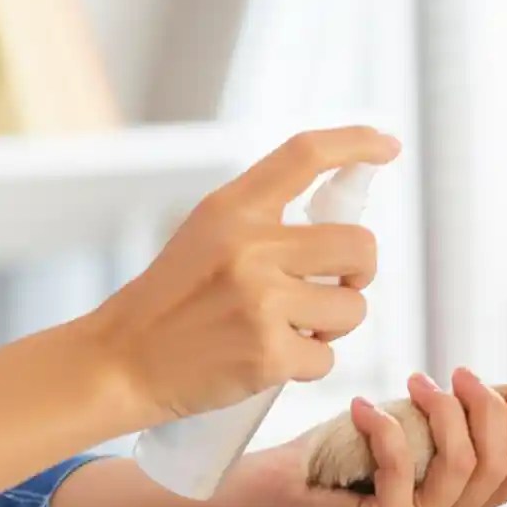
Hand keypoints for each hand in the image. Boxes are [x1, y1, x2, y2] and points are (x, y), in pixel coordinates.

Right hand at [90, 126, 400, 422]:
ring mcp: (260, 301)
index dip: (355, 143)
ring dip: (335, 324)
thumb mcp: (207, 234)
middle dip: (361, 271)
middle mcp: (250, 247)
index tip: (387, 146)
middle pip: (359, 245)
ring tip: (294, 327)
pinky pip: (327, 357)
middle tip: (340, 284)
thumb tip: (343, 217)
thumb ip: (264, 220)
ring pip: (353, 306)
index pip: (306, 155)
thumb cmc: (172, 299)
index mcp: (233, 209)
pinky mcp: (267, 354)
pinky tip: (272, 359)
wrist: (120, 363)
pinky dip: (309, 363)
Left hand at [220, 369, 506, 506]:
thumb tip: (494, 389)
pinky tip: (363, 406)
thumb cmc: (341, 452)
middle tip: (456, 373)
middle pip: (495, 465)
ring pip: (459, 463)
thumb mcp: (411, 434)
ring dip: (440, 409)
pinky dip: (385, 426)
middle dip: (484, 408)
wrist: (274, 488)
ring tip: (413, 381)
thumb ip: (451, 427)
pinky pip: (404, 467)